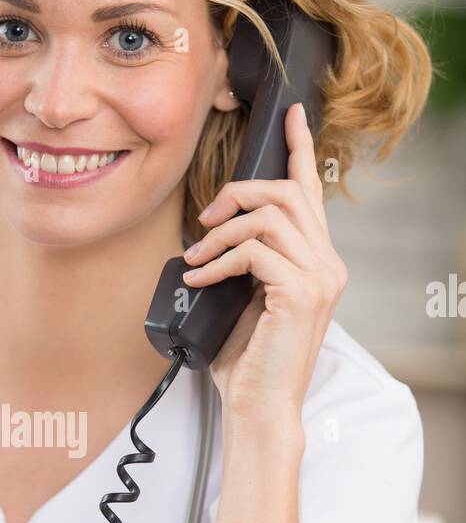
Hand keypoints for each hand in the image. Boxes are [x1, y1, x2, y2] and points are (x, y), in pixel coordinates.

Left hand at [182, 102, 347, 426]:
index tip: (293, 114)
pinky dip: (219, 262)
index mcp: (317, 261)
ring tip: (196, 260)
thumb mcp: (243, 299)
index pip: (311, 193)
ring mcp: (318, 278)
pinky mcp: (300, 294)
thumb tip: (210, 232)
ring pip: (270, 217)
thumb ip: (243, 263)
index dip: (299, 148)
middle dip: (237, 194)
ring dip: (222, 232)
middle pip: (286, 193)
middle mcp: (327, 264)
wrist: (259, 408)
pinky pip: (255, 252)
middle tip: (204, 221)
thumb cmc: (248, 361)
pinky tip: (200, 280)